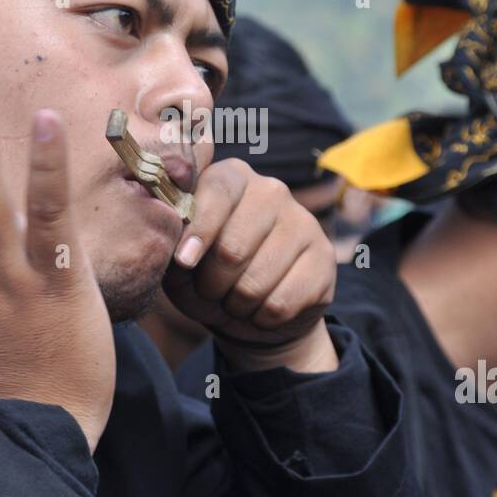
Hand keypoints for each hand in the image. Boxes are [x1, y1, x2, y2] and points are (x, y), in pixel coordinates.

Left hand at [162, 159, 337, 372]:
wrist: (251, 312)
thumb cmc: (205, 276)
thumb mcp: (179, 261)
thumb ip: (171, 241)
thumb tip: (173, 234)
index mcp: (231, 178)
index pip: (217, 192)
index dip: (199, 231)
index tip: (185, 261)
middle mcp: (271, 190)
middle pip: (233, 247)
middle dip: (211, 284)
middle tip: (209, 291)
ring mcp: (303, 222)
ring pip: (256, 282)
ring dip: (235, 305)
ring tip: (234, 300)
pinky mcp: (324, 258)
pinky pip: (281, 303)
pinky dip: (261, 318)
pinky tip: (261, 310)